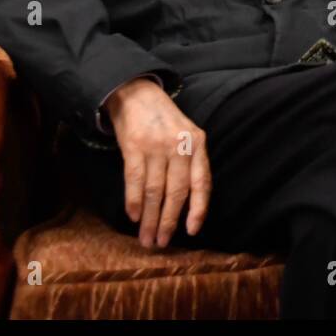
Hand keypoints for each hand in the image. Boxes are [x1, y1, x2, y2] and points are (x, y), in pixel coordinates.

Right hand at [105, 78, 210, 248]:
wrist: (137, 93)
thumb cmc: (164, 120)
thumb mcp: (187, 134)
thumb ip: (191, 163)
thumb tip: (188, 204)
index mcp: (198, 143)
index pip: (202, 182)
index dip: (198, 209)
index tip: (191, 231)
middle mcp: (180, 145)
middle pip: (176, 192)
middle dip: (168, 221)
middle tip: (161, 243)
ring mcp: (156, 145)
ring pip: (154, 191)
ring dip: (149, 218)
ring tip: (146, 238)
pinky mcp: (134, 146)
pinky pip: (134, 180)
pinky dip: (133, 201)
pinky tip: (133, 216)